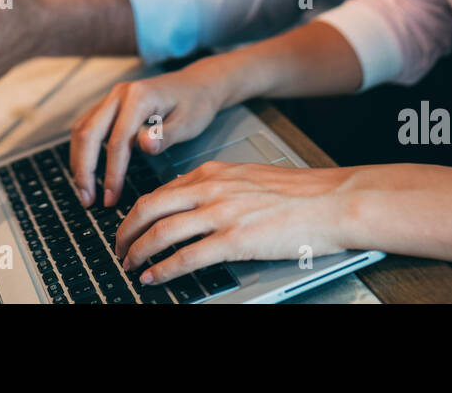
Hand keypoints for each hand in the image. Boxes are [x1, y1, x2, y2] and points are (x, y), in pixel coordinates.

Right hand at [69, 59, 236, 207]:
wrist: (198, 83)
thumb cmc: (196, 105)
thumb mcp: (189, 123)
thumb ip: (166, 136)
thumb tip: (144, 146)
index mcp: (139, 97)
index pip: (117, 141)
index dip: (111, 173)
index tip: (111, 199)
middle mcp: (119, 94)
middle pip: (88, 133)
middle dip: (84, 170)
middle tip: (87, 201)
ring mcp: (112, 97)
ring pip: (82, 129)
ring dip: (78, 161)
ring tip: (84, 191)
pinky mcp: (109, 104)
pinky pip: (87, 126)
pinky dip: (82, 150)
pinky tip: (86, 170)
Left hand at [115, 161, 358, 284]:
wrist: (332, 200)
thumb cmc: (300, 193)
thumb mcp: (248, 176)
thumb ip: (218, 186)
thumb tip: (192, 200)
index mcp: (214, 173)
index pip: (161, 191)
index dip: (139, 213)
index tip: (131, 227)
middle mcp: (211, 188)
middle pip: (150, 208)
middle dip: (126, 231)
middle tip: (119, 248)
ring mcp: (221, 214)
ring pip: (161, 232)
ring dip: (138, 252)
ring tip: (129, 266)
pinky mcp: (234, 240)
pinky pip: (185, 257)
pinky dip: (162, 270)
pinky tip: (153, 278)